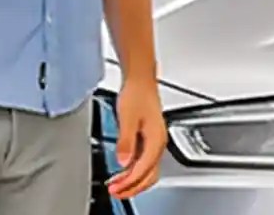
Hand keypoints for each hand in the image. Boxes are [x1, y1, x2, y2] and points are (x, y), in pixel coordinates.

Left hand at [106, 78, 166, 199]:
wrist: (141, 81)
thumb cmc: (136, 94)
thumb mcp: (128, 118)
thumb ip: (125, 142)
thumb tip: (123, 161)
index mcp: (156, 140)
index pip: (144, 169)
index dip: (129, 182)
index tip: (115, 187)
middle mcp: (159, 143)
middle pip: (150, 175)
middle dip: (133, 187)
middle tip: (116, 192)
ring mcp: (155, 141)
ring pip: (148, 170)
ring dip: (133, 180)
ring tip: (117, 185)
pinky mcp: (150, 138)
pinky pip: (145, 161)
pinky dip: (134, 171)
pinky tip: (123, 171)